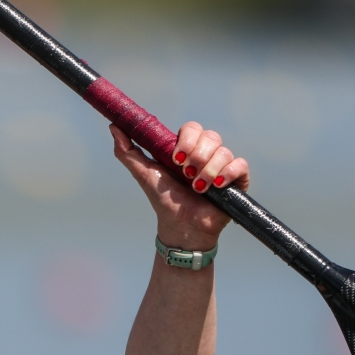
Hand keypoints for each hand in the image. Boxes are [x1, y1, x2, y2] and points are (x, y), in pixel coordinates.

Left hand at [111, 122, 248, 250]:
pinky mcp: (238, 179)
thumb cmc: (164, 200)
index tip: (176, 158)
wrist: (181, 227)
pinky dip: (227, 174)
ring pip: (223, 152)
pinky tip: (216, 186)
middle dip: (196, 156)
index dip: (186, 139)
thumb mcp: (144, 174)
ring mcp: (223, 165)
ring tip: (198, 188)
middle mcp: (206, 153)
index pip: (192, 128)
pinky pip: (240, 164)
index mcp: (187, 148)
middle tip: (186, 174)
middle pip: (210, 136)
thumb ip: (128, 152)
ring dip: (207, 171)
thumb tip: (114, 127)